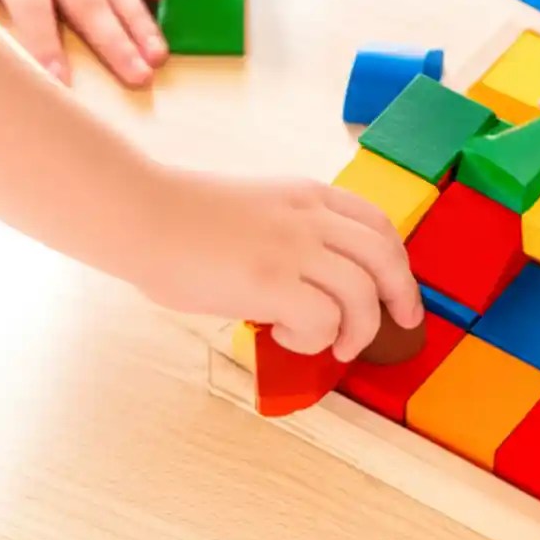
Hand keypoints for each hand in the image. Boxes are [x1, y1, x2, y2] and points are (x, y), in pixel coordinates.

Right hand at [136, 172, 423, 362]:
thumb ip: (291, 233)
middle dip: (401, 298)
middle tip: (399, 327)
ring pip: (363, 296)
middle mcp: (311, 218)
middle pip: (386, 258)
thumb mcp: (257, 207)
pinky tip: (280, 335)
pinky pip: (325, 321)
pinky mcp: (271, 282)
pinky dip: (313, 339)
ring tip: (329, 344)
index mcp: (308, 195)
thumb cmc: (180, 217)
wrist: (138, 213)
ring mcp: (293, 248)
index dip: (398, 263)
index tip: (398, 292)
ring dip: (355, 331)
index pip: (379, 224)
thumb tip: (308, 284)